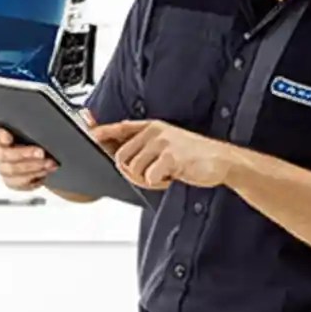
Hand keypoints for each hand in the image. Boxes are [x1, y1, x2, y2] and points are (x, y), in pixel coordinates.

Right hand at [0, 126, 56, 190]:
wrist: (36, 156)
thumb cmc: (30, 140)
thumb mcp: (29, 130)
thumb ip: (27, 126)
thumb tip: (35, 117)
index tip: (8, 136)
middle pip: (4, 156)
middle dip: (24, 154)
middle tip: (41, 153)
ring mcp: (3, 170)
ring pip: (12, 172)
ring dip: (33, 168)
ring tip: (49, 164)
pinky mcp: (11, 182)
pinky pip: (19, 184)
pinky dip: (33, 179)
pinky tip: (43, 173)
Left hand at [92, 119, 234, 189]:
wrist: (221, 160)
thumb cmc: (192, 156)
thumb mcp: (167, 145)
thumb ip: (145, 147)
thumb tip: (120, 157)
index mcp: (152, 127)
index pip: (121, 127)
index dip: (102, 131)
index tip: (89, 134)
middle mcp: (154, 132)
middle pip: (121, 156)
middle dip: (131, 172)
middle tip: (150, 175)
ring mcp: (162, 142)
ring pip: (133, 169)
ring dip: (146, 179)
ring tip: (163, 175)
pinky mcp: (170, 156)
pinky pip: (149, 177)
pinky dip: (158, 184)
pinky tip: (170, 178)